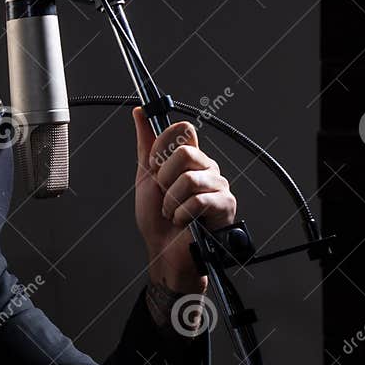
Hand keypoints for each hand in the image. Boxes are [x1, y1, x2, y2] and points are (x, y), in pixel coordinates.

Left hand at [132, 107, 235, 294]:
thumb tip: (139, 112)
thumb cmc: (156, 218)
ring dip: (170, 201)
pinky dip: (181, 214)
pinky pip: (198, 200)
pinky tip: (182, 222)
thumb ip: (145, 143)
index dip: (161, 147)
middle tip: (164, 195)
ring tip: (172, 212)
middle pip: (185, 152)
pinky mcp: (225, 205)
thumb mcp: (145, 176)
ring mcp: (218, 186)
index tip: (154, 167)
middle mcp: (207, 168)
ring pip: (189, 178)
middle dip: (164, 178)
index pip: (182, 130)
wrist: (162, 251)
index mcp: (191, 158)